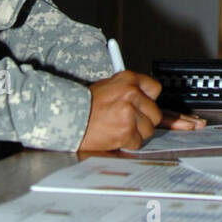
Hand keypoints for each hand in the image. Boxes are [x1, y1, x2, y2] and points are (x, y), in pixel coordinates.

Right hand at [80, 71, 202, 150]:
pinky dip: (127, 143)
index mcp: (128, 79)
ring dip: (135, 133)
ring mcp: (129, 112)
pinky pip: (138, 142)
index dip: (149, 100)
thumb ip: (130, 91)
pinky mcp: (126, 130)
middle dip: (144, 120)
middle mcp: (131, 93)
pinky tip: (113, 136)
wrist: (65, 117)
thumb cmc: (86, 105)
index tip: (147, 107)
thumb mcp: (109, 87)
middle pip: (155, 113)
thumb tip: (150, 102)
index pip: (155, 89)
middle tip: (125, 121)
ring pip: (148, 129)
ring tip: (116, 128)